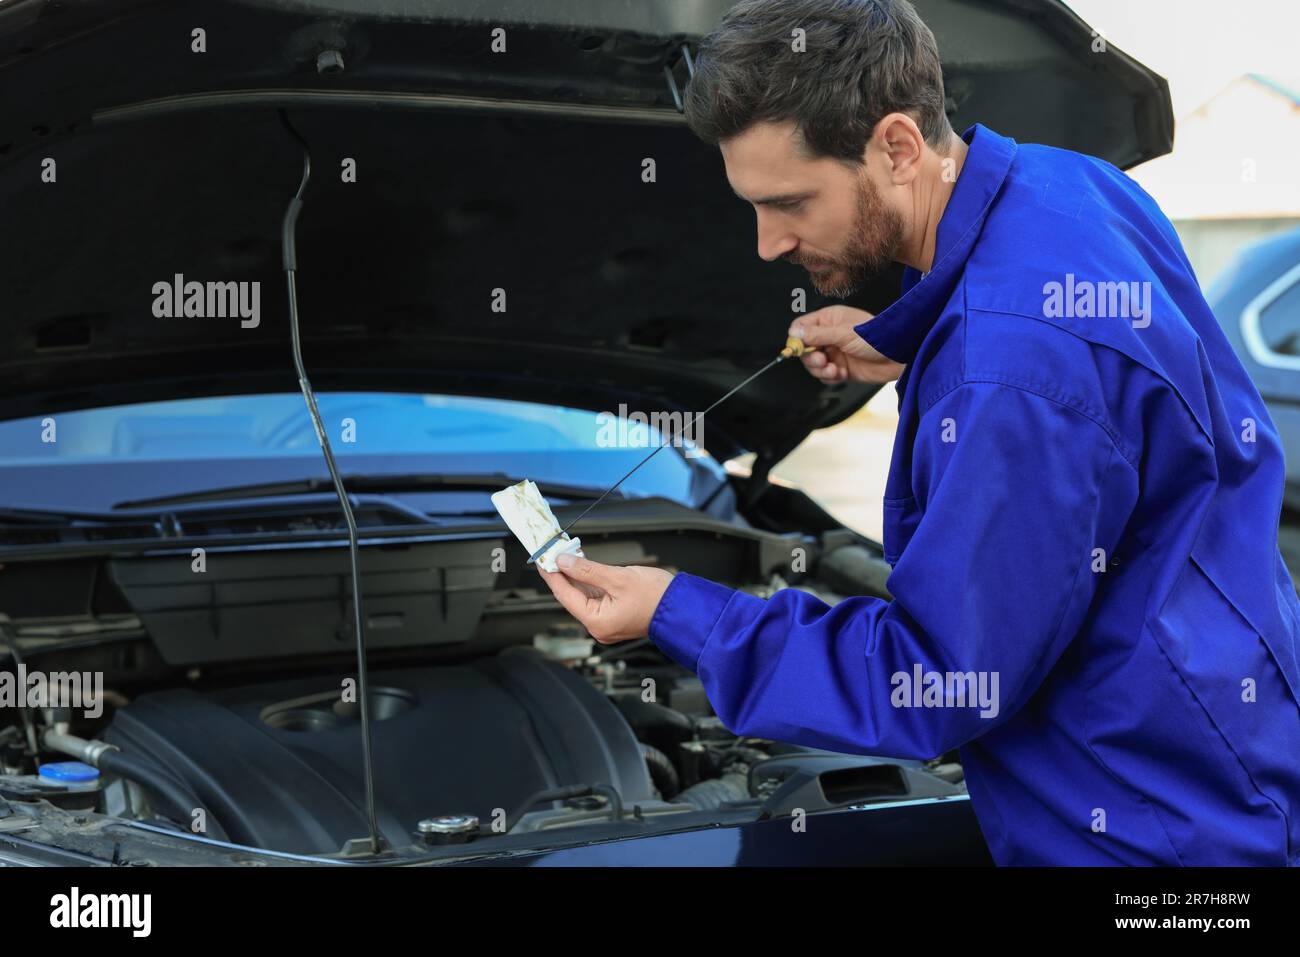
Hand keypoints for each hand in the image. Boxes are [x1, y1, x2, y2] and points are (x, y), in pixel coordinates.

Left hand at [537, 553, 674, 643]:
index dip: (552, 575)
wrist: (683, 607)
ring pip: (584, 596)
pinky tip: (584, 566)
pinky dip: (589, 582)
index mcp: (597, 622)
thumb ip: (588, 569)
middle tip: (554, 553)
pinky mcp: (615, 616)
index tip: (543, 559)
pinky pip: (596, 598)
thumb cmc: (657, 597)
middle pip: (573, 596)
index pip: (565, 595)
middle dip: (563, 573)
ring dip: (576, 576)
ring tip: (567, 555)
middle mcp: (599, 627)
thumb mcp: (618, 577)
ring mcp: (607, 623)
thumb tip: (564, 562)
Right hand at [789, 305, 904, 384]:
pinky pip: (826, 376)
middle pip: (804, 349)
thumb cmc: (876, 337)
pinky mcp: (841, 368)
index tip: (799, 350)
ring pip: (814, 365)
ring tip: (836, 370)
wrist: (898, 356)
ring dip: (822, 371)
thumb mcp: (844, 334)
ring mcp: (835, 352)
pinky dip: (832, 377)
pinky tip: (844, 374)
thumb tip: (794, 333)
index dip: (796, 340)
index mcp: (828, 320)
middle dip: (811, 359)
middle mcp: (829, 335)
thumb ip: (817, 335)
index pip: (800, 327)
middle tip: (822, 362)